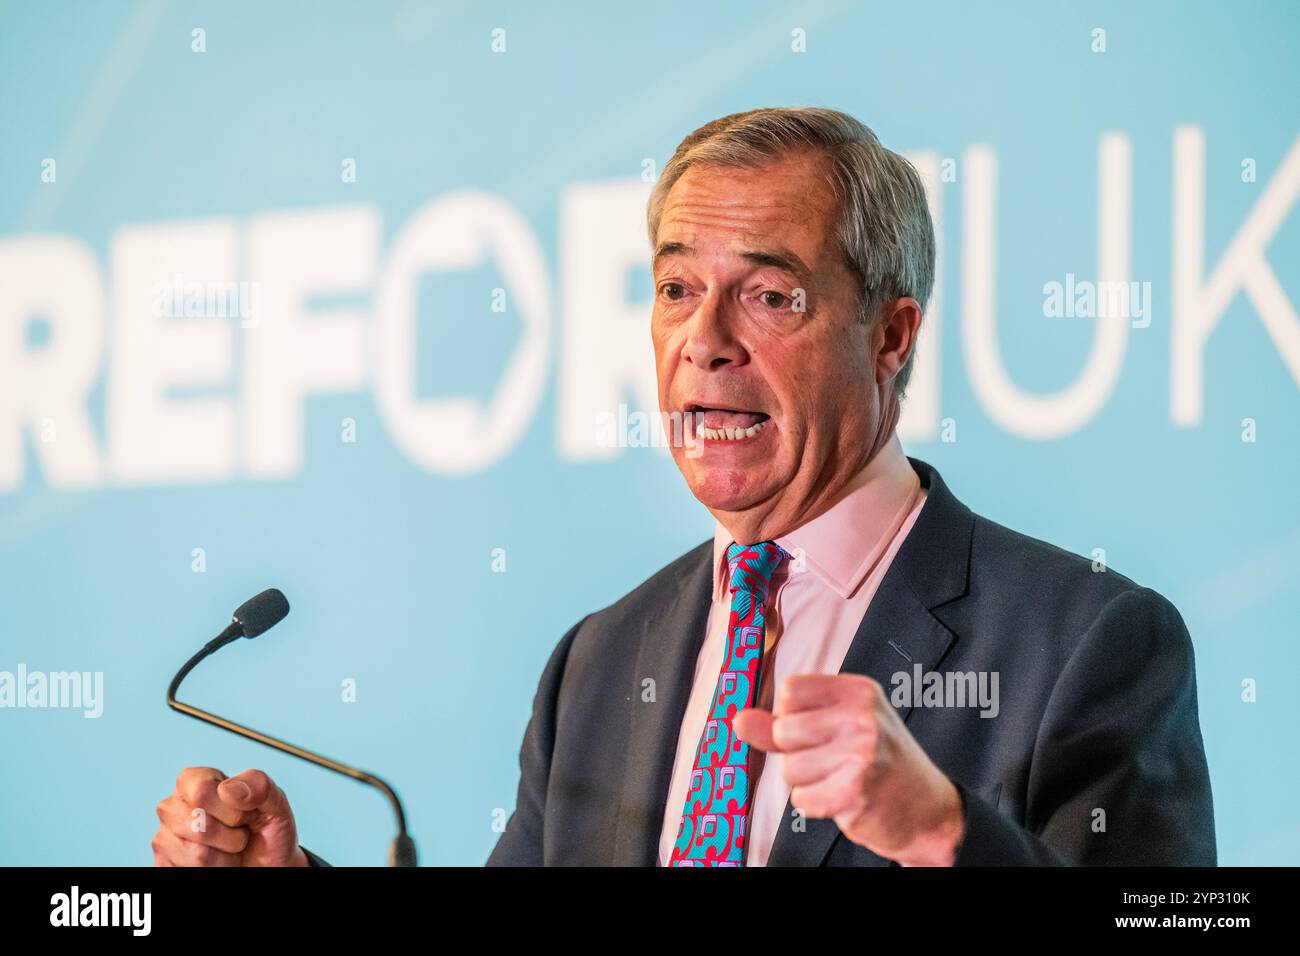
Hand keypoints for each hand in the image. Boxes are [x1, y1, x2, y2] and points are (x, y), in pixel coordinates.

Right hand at [152, 767, 306, 866]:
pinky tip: (218, 863)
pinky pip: (190, 871)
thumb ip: (258, 785)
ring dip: (226, 857)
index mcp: (195, 781)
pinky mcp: (164, 864)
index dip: (231, 809)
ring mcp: (165, 837)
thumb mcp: (274, 802)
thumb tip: (226, 789)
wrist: (267, 864)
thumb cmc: (266, 831)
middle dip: (232, 836)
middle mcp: (173, 806)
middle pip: (198, 825)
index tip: (245, 814)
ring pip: (197, 853)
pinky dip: (215, 870)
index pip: (201, 791)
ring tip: (230, 850)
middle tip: (239, 834)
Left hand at [733, 673, 964, 865]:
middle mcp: (863, 717)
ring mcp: (861, 754)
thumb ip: (785, 722)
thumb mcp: (840, 727)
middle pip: (784, 731)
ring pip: (789, 768)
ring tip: (841, 779)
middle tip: (835, 761)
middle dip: (798, 754)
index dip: (792, 716)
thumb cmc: (881, 763)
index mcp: (859, 691)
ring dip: (808, 782)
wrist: (928, 811)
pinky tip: (845, 798)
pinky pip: (801, 799)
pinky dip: (816, 805)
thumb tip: (739, 720)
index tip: (819, 730)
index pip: (790, 690)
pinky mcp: (855, 792)